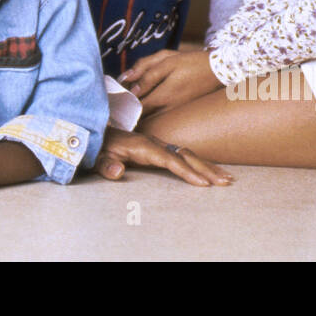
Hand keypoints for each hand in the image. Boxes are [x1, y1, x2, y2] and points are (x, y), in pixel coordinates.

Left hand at [94, 128, 231, 186]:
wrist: (89, 131)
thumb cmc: (93, 146)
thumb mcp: (94, 157)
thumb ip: (104, 164)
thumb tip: (117, 171)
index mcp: (141, 145)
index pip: (169, 160)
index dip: (187, 172)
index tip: (204, 184)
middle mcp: (152, 142)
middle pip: (184, 155)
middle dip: (206, 169)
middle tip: (226, 181)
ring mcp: (154, 144)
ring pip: (186, 154)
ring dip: (206, 166)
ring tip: (226, 178)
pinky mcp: (154, 147)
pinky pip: (179, 154)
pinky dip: (196, 162)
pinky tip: (206, 170)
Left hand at [120, 48, 220, 112]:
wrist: (218, 71)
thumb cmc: (190, 62)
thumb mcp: (166, 60)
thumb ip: (145, 70)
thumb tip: (126, 80)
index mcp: (162, 96)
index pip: (134, 108)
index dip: (121, 105)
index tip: (110, 98)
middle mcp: (167, 109)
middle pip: (139, 115)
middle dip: (126, 108)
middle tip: (114, 100)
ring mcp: (173, 112)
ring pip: (148, 116)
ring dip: (136, 110)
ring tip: (126, 99)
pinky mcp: (178, 111)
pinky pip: (158, 114)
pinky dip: (148, 108)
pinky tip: (143, 99)